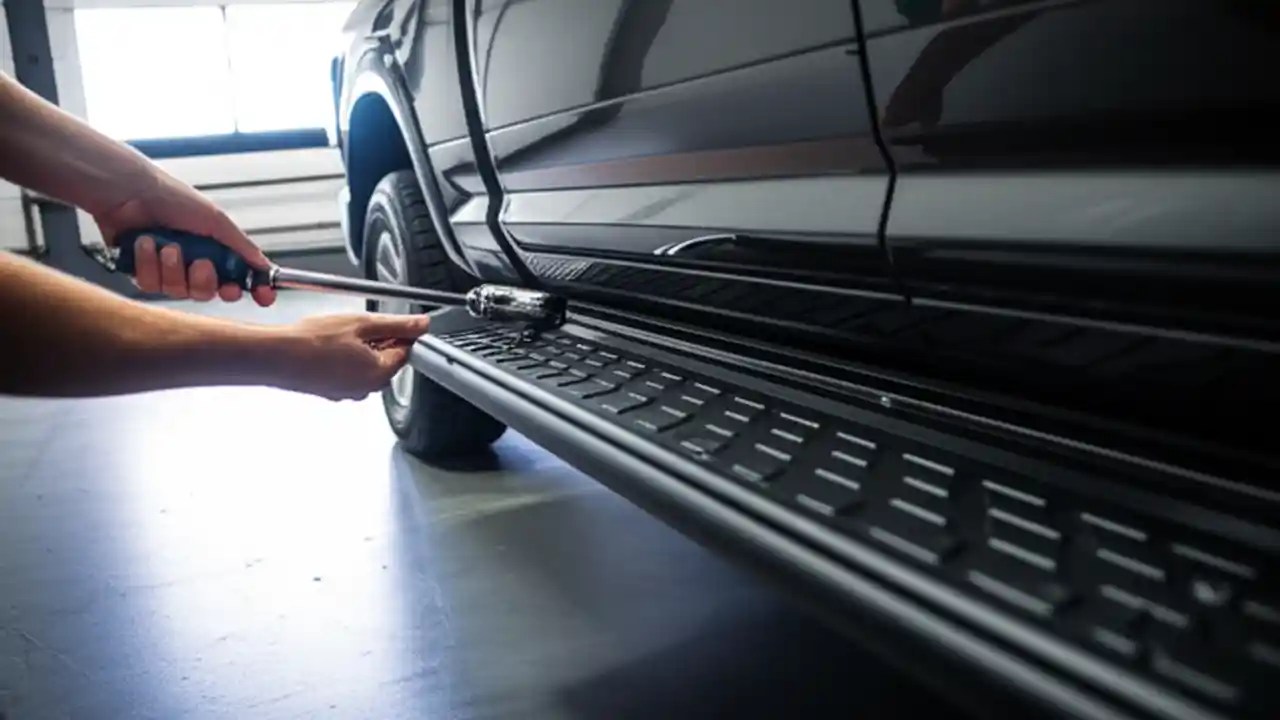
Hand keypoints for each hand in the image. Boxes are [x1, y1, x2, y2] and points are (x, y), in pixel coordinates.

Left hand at [94, 169, 275, 305]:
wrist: (129, 192)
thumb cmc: (172, 198)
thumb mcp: (216, 220)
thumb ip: (242, 246)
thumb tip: (265, 266)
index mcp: (216, 250)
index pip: (241, 278)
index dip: (254, 290)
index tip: (263, 297)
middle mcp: (194, 263)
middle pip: (209, 292)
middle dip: (205, 280)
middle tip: (201, 263)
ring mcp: (168, 270)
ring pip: (179, 291)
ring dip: (173, 267)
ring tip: (165, 244)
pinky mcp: (142, 273)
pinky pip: (152, 285)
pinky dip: (148, 264)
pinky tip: (144, 243)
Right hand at [274, 313, 430, 400]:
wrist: (277, 356)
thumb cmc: (313, 341)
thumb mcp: (362, 323)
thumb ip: (397, 324)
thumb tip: (421, 324)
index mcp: (380, 373)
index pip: (406, 351)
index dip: (400, 333)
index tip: (389, 321)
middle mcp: (367, 389)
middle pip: (387, 360)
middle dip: (380, 341)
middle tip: (358, 326)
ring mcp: (348, 393)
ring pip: (367, 367)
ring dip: (361, 350)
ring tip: (340, 334)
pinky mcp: (331, 392)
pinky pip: (348, 373)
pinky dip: (344, 359)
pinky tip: (328, 346)